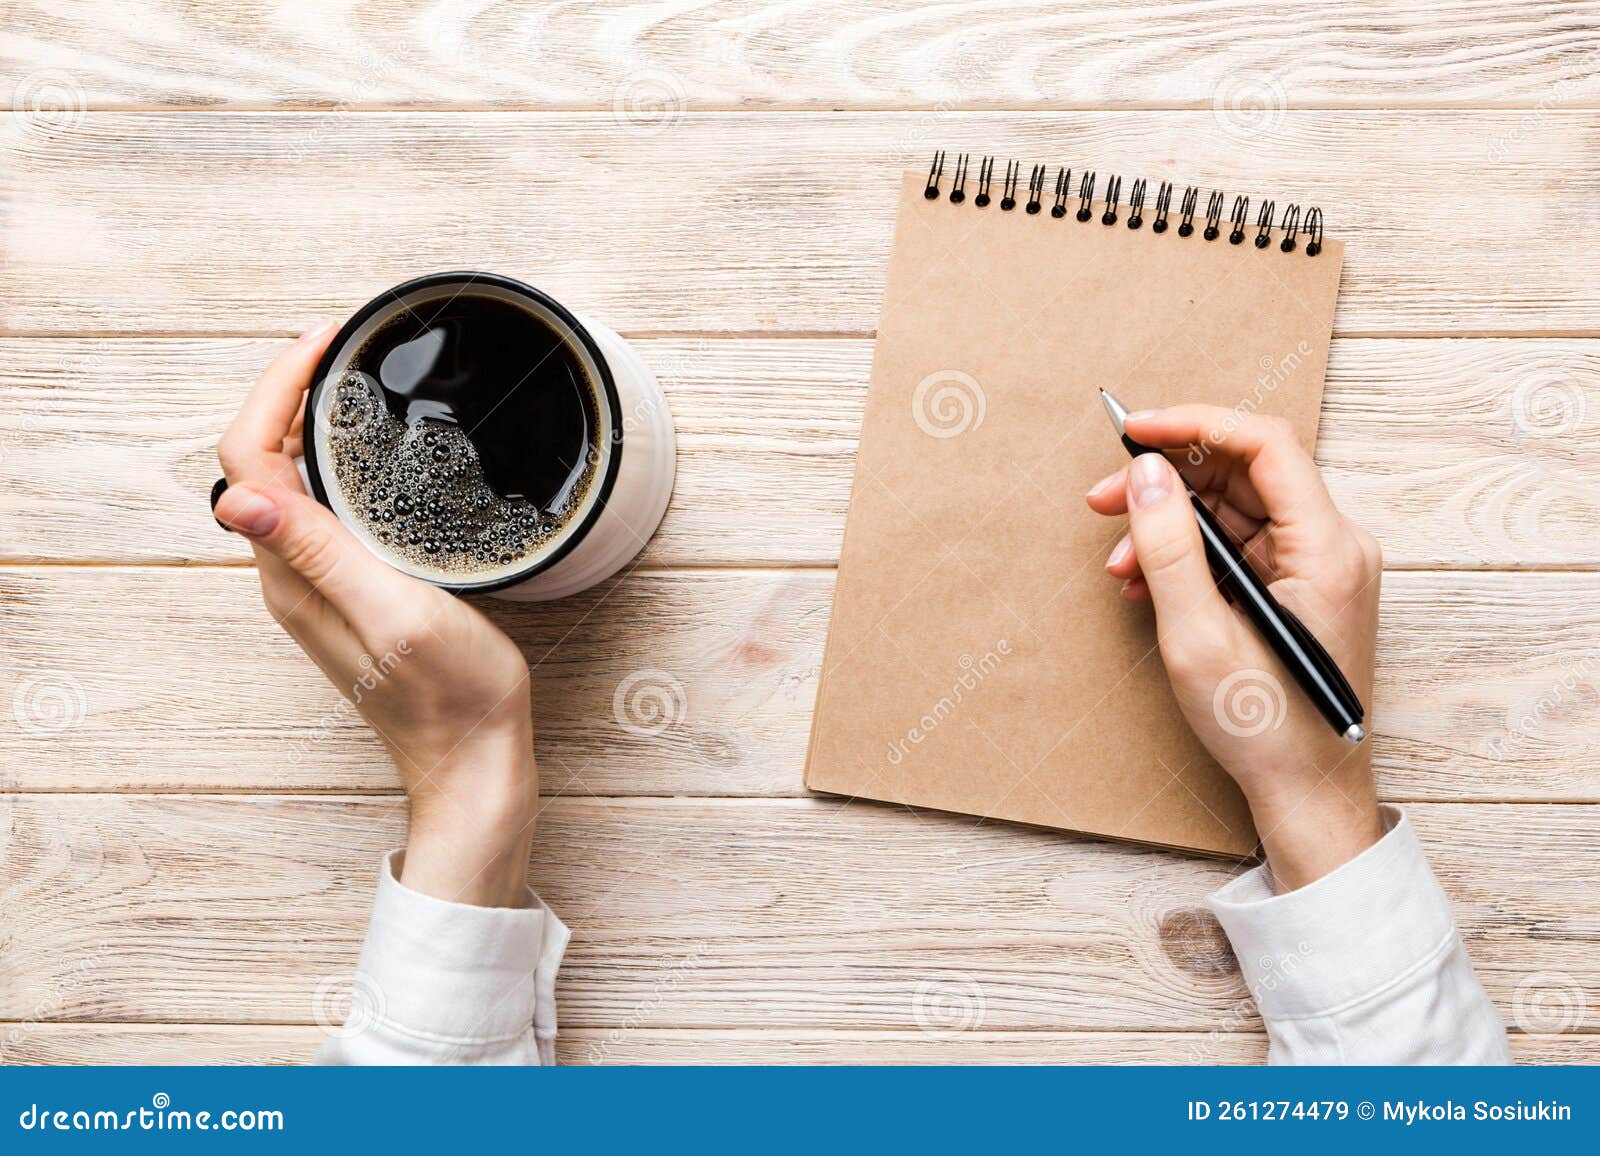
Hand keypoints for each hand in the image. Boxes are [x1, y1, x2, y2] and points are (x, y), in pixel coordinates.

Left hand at [214, 322, 537, 907]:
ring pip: (288, 482)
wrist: (475, 761)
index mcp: (297, 575)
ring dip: (307, 421)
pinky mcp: (351, 593)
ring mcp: (321, 586)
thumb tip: (238, 498)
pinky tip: (371, 451)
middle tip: (341, 343)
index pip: (249, 457)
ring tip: (351, 377)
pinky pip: (321, 509)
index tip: (325, 341)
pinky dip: (335, 462)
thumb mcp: (395, 614)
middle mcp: (295, 577)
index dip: (277, 387)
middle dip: (286, 389)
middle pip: (259, 460)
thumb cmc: (451, 696)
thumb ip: (321, 555)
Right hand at [1086, 406, 1384, 889]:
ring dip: (1169, 524)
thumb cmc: (1264, 728)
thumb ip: (1169, 547)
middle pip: (1243, 472)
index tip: (1133, 431)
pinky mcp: (1300, 587)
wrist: (1306, 793)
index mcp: (1327, 549)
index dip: (1194, 424)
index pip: (1263, 444)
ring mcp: (1319, 567)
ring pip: (1234, 509)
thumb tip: (1146, 474)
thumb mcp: (1197, 636)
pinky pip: (1238, 545)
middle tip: (1102, 500)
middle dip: (1167, 480)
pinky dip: (1188, 554)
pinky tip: (1147, 582)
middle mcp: (1334, 546)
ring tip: (1121, 563)